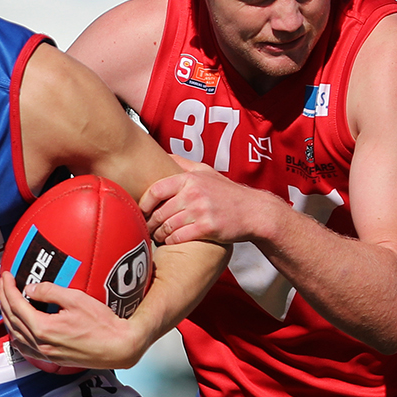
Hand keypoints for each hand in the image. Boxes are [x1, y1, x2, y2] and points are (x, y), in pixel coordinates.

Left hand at [0, 272, 142, 370]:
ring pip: (15, 335)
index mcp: (43, 328)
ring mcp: (45, 353)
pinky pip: (25, 348)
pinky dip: (16, 335)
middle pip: (12, 319)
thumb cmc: (102, 324)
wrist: (118, 347)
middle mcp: (40, 343)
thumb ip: (50, 291)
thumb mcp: (76, 299)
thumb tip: (31, 288)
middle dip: (4, 299)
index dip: (8, 288)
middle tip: (3, 284)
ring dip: (8, 316)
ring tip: (7, 301)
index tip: (7, 275)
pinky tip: (18, 329)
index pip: (16, 305)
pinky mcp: (52, 358)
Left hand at [139, 163, 284, 247]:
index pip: (156, 190)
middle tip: (147, 228)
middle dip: (150, 223)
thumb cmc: (228, 193)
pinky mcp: (207, 228)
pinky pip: (179, 238)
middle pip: (159, 212)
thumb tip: (164, 155)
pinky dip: (171, 241)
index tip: (142, 210)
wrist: (254, 211)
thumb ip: (183, 164)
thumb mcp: (207, 171)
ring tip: (157, 236)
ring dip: (159, 234)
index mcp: (190, 179)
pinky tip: (170, 242)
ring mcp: (201, 211)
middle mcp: (194, 194)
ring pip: (167, 227)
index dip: (144, 203)